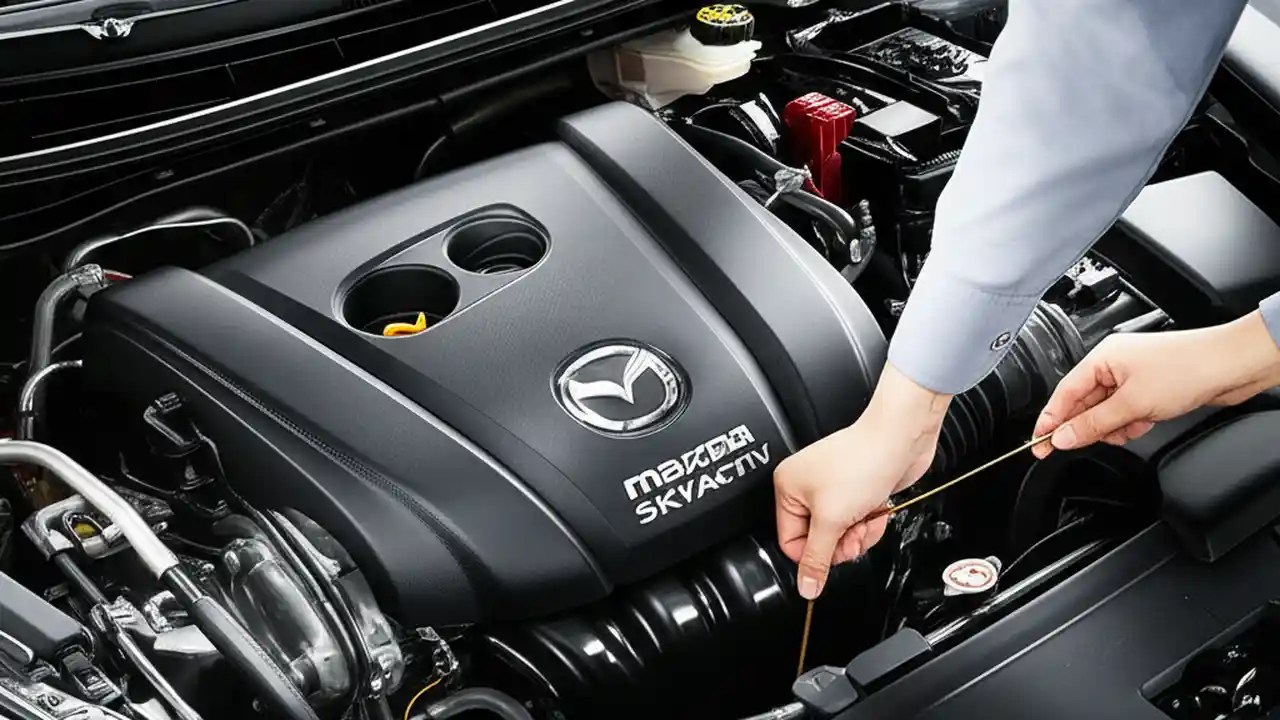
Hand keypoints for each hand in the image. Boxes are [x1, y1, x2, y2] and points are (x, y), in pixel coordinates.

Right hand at [774, 364, 950, 598]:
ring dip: (859, 533)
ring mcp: (832, 489)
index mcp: (788, 488)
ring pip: (840, 534)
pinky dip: (870, 522)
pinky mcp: (855, 491)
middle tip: (853, 533)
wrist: (899, 440)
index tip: (833, 554)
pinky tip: (876, 510)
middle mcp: (806, 487)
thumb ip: (818, 558)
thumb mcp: (832, 519)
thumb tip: (806, 587)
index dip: (814, 554)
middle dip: (841, 542)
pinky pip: (857, 522)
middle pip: (818, 541)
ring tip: (866, 518)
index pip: (790, 541)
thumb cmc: (862, 461)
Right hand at [1033, 311, 1279, 458]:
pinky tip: (1142, 424)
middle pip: (1084, 403)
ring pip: (1106, 410)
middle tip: (1078, 446)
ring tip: (1128, 430)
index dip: (1050, 421)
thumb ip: (1093, 424)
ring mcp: (1133, 375)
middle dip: (1087, 425)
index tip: (1039, 444)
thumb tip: (1063, 437)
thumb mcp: (1131, 405)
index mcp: (1102, 358)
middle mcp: (1114, 364)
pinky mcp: (1150, 387)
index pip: (1063, 393)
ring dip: (1113, 426)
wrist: (1232, 364)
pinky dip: (1130, 422)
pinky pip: (1126, 410)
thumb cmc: (1187, 368)